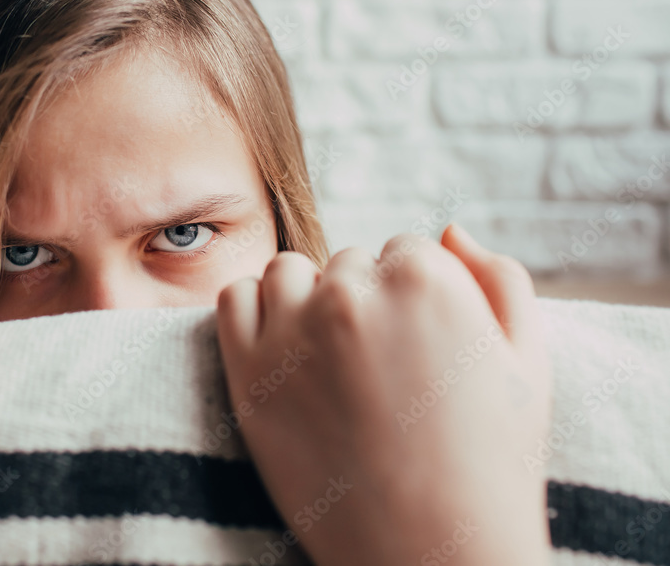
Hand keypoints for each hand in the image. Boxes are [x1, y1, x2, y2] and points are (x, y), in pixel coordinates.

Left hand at [215, 224, 551, 565]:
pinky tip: (282, 349)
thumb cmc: (490, 460)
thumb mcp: (529, 360)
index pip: (405, 250)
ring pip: (289, 273)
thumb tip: (450, 229)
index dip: (415, 297)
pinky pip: (233, 300)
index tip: (418, 344)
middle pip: (348, 264)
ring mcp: (292, 331)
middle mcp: (351, 292)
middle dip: (364, 300)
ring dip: (307, 298)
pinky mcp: (247, 371)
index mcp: (424, 278)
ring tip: (332, 357)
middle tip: (379, 365)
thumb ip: (499, 277)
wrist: (429, 551)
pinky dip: (255, 312)